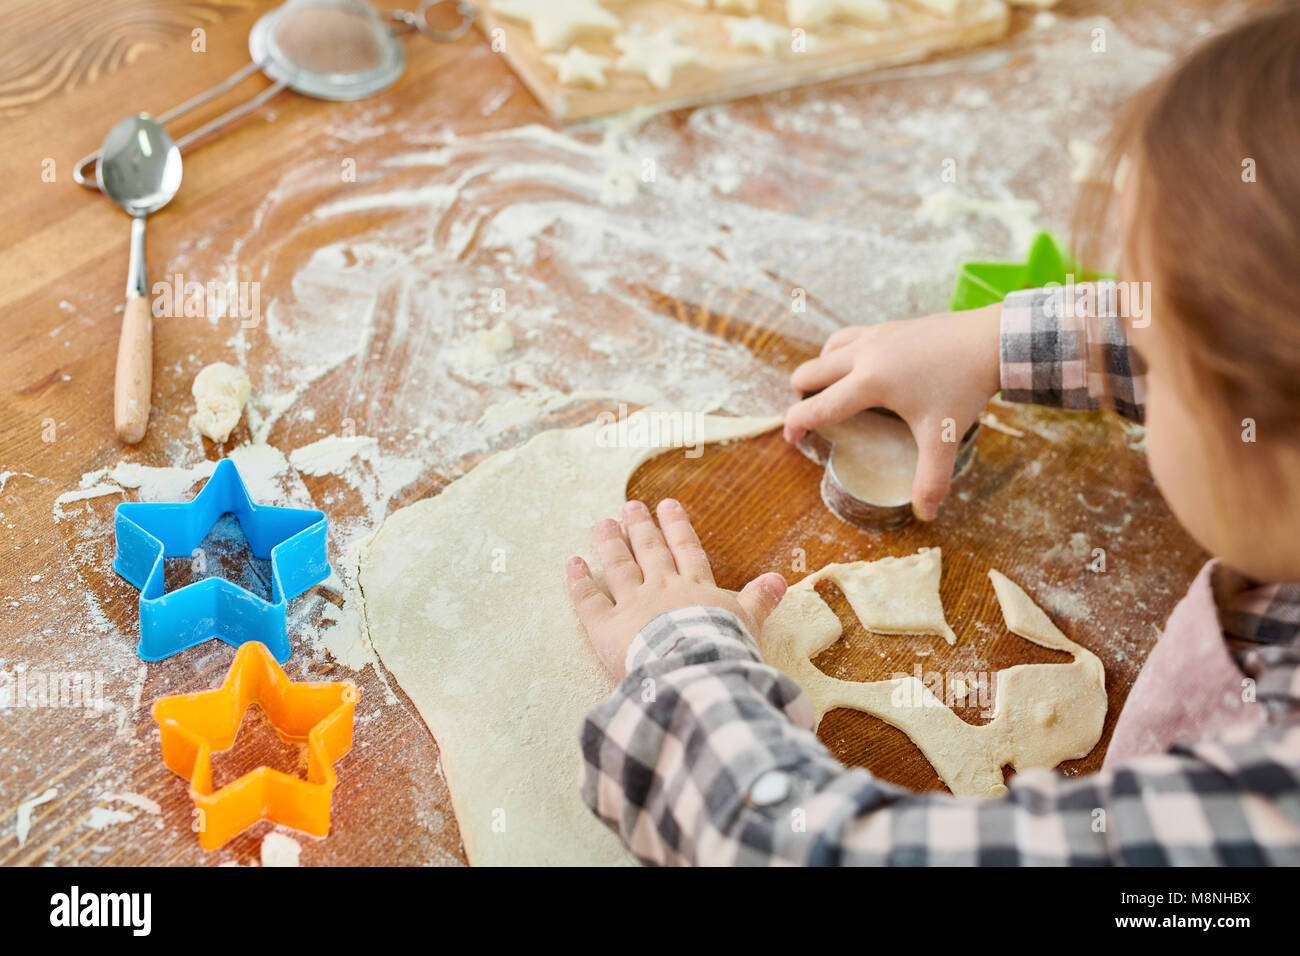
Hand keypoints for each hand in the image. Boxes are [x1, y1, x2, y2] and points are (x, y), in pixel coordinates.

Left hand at [564, 498, 786, 679]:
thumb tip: (779, 580)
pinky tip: (572, 562)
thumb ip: (759, 601)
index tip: (668, 505)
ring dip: (611, 544)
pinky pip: (588, 600)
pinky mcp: (606, 627)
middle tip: (630, 506)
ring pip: (619, 567)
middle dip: (641, 528)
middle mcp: (662, 589)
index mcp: (696, 589)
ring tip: (603, 523)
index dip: (677, 527)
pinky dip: (578, 581)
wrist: (693, 670)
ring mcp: (632, 605)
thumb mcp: (748, 623)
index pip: (687, 551)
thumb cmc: (724, 650)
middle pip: (650, 552)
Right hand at [784, 303, 1001, 520]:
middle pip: (810, 371)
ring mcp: (875, 335)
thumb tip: (925, 515)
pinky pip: (849, 337)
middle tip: (811, 417)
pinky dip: (840, 354)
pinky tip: (859, 368)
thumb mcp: (945, 437)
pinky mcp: (889, 325)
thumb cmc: (964, 387)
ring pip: (827, 350)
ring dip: (819, 371)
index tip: (791, 437)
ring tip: (830, 392)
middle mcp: (863, 354)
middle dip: (801, 396)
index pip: (818, 405)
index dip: (796, 423)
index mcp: (869, 382)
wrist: (990, 340)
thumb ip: (932, 479)